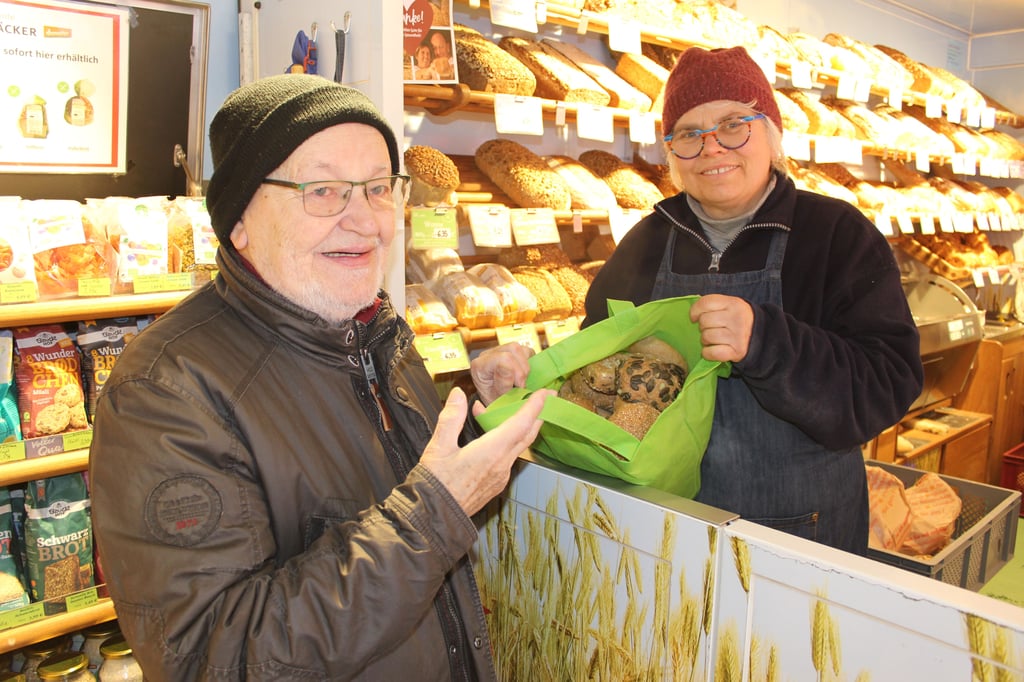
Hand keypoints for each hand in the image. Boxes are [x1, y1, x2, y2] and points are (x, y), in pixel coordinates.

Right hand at [420, 387, 550, 515]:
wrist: (436, 517)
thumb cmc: (435, 484)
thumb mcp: (438, 446)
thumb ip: (451, 417)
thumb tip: (458, 395)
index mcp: (491, 452)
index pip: (520, 424)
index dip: (535, 406)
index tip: (546, 392)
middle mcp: (502, 465)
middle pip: (527, 436)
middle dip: (539, 415)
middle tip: (547, 398)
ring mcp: (501, 477)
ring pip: (519, 447)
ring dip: (523, 428)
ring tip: (520, 411)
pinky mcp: (496, 484)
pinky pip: (509, 457)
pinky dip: (509, 441)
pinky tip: (496, 435)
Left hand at [469, 342, 532, 404]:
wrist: (495, 402)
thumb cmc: (495, 401)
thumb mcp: (498, 398)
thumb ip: (503, 384)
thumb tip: (509, 369)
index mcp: (480, 366)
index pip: (503, 358)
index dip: (517, 372)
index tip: (519, 387)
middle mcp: (487, 355)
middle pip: (513, 349)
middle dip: (522, 369)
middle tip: (521, 385)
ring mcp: (498, 350)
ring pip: (519, 348)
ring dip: (525, 366)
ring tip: (521, 380)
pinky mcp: (509, 350)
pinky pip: (525, 350)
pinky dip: (528, 363)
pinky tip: (522, 374)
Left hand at [689, 294, 753, 362]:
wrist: (760, 335)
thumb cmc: (737, 319)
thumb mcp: (730, 306)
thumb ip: (713, 305)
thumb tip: (693, 313)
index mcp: (733, 303)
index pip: (706, 303)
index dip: (695, 310)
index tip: (694, 318)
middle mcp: (736, 318)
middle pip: (704, 321)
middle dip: (702, 327)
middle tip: (710, 329)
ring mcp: (738, 335)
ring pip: (706, 336)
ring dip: (705, 340)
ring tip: (712, 340)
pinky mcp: (737, 351)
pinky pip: (712, 352)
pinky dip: (707, 353)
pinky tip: (711, 350)